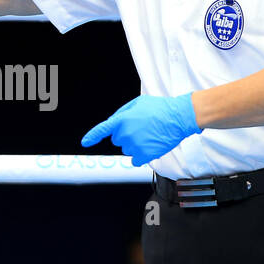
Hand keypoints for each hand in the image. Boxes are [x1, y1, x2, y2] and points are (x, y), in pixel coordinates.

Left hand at [80, 93, 201, 165]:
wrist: (178, 118)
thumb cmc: (160, 108)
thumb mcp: (138, 103)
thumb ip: (123, 113)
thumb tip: (114, 122)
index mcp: (122, 119)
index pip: (102, 129)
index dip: (92, 136)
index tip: (85, 142)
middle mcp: (125, 134)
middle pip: (118, 140)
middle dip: (126, 135)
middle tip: (142, 128)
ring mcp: (134, 146)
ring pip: (128, 150)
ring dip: (135, 145)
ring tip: (149, 135)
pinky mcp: (143, 155)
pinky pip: (136, 160)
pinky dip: (141, 156)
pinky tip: (150, 146)